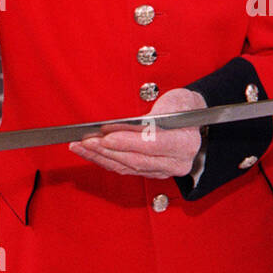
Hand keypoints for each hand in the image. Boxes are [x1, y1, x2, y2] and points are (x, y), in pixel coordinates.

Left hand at [69, 88, 205, 178]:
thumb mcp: (175, 100)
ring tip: (80, 145)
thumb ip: (156, 112)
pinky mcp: (150, 173)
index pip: (153, 144)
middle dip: (108, 150)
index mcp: (186, 143)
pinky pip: (124, 169)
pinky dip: (105, 160)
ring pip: (127, 167)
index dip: (127, 141)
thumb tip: (127, 125)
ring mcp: (162, 170)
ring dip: (100, 157)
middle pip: (136, 159)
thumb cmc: (182, 107)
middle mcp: (176, 162)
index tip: (106, 136)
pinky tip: (89, 152)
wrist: (191, 120)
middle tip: (86, 140)